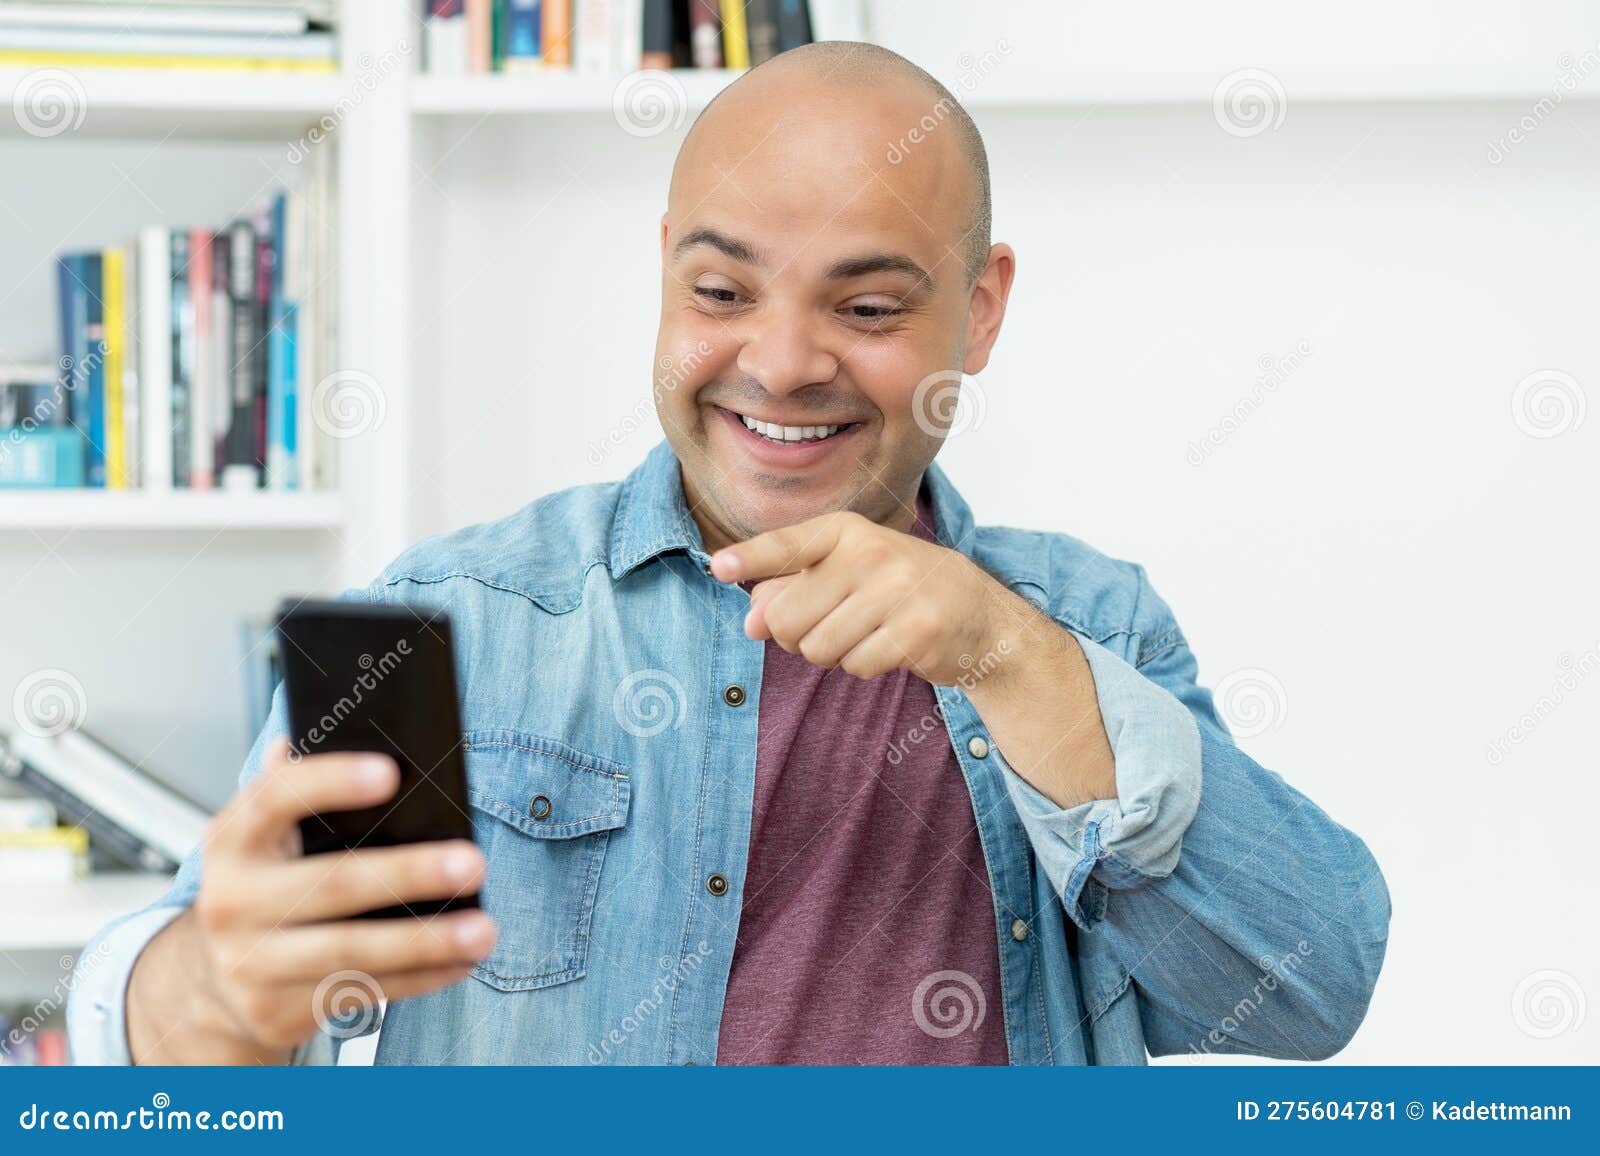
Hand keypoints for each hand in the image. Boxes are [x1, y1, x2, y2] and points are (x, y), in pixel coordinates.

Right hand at [127, 740, 495, 1062]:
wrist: (209, 983)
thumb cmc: (263, 884)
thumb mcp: (263, 835)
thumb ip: (293, 788)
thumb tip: (320, 728)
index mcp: (232, 840)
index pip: (275, 798)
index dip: (331, 781)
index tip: (391, 771)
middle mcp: (232, 902)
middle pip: (330, 885)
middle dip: (408, 874)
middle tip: (473, 862)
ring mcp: (251, 963)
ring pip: (351, 952)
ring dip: (428, 941)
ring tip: (485, 929)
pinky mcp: (276, 1012)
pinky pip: (363, 993)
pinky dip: (422, 977)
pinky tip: (463, 960)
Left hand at [711, 510, 1116, 806]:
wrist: (978, 615)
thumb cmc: (896, 591)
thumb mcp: (845, 574)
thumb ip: (791, 590)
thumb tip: (752, 621)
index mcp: (846, 530)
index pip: (787, 544)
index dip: (749, 559)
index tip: (718, 567)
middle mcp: (871, 552)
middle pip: (787, 616)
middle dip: (795, 636)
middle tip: (826, 627)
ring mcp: (897, 590)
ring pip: (817, 647)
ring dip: (832, 654)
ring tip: (864, 634)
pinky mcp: (916, 630)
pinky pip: (856, 666)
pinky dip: (864, 666)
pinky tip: (889, 647)